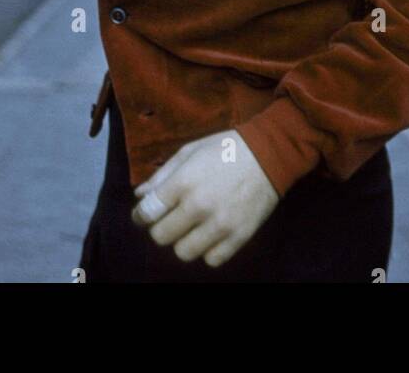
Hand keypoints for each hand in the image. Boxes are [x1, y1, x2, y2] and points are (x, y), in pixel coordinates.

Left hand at [130, 128, 279, 267]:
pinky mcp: (239, 237)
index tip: (144, 214)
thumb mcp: (190, 151)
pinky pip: (212, 260)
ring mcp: (220, 224)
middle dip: (160, 228)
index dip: (141, 215)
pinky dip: (207, 251)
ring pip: (183, 253)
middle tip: (168, 220)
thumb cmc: (225, 148)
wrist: (269, 154)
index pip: (147, 212)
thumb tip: (139, 196)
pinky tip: (210, 236)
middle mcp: (199, 206)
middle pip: (161, 236)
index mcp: (184, 181)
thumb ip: (162, 174)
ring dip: (182, 242)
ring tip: (190, 229)